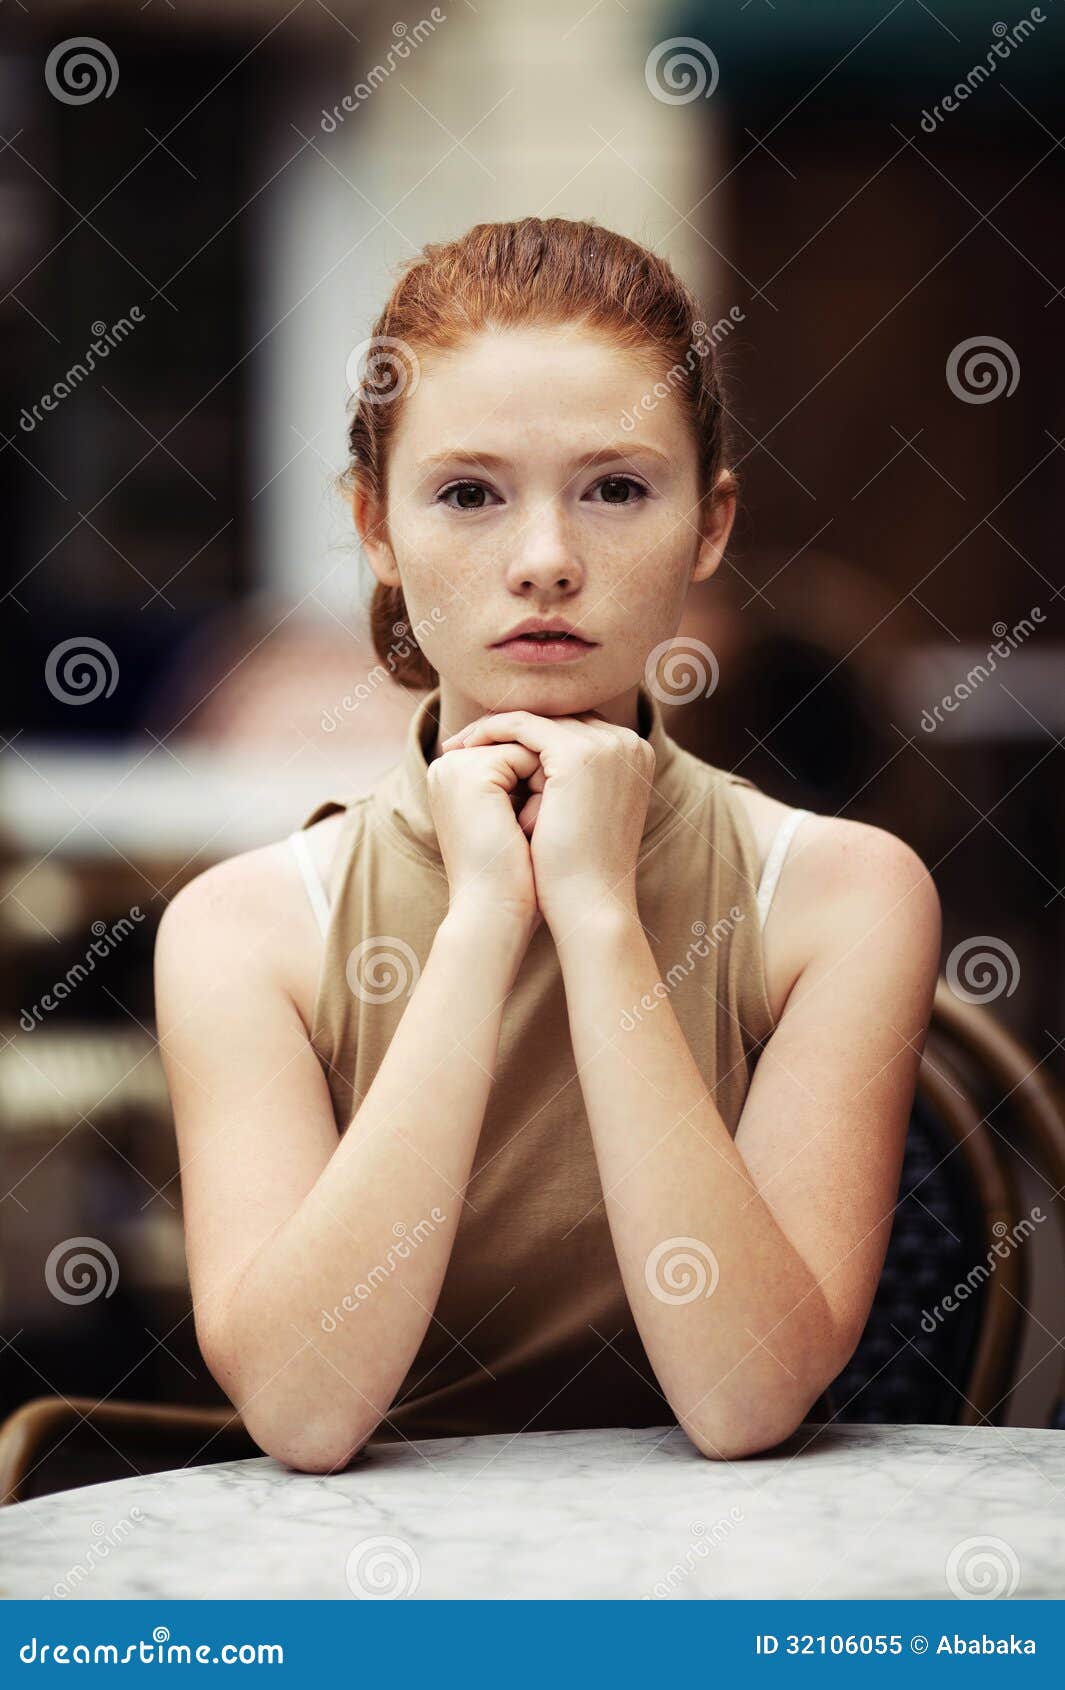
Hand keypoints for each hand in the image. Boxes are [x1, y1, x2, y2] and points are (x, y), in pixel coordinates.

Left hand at [439, 709, 654, 939]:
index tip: (489, 746)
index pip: (573, 728)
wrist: (587, 903)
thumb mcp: (579, 812)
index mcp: (634, 755)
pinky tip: (465, 749)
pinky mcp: (579, 755)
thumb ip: (570, 780)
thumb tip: (536, 763)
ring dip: (493, 729)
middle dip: (508, 727)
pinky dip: (490, 732)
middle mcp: (628, 743)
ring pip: (537, 719)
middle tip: (464, 740)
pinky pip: (522, 726)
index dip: (528, 736)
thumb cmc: (577, 868)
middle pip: (557, 718)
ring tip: (458, 746)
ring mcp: (608, 746)